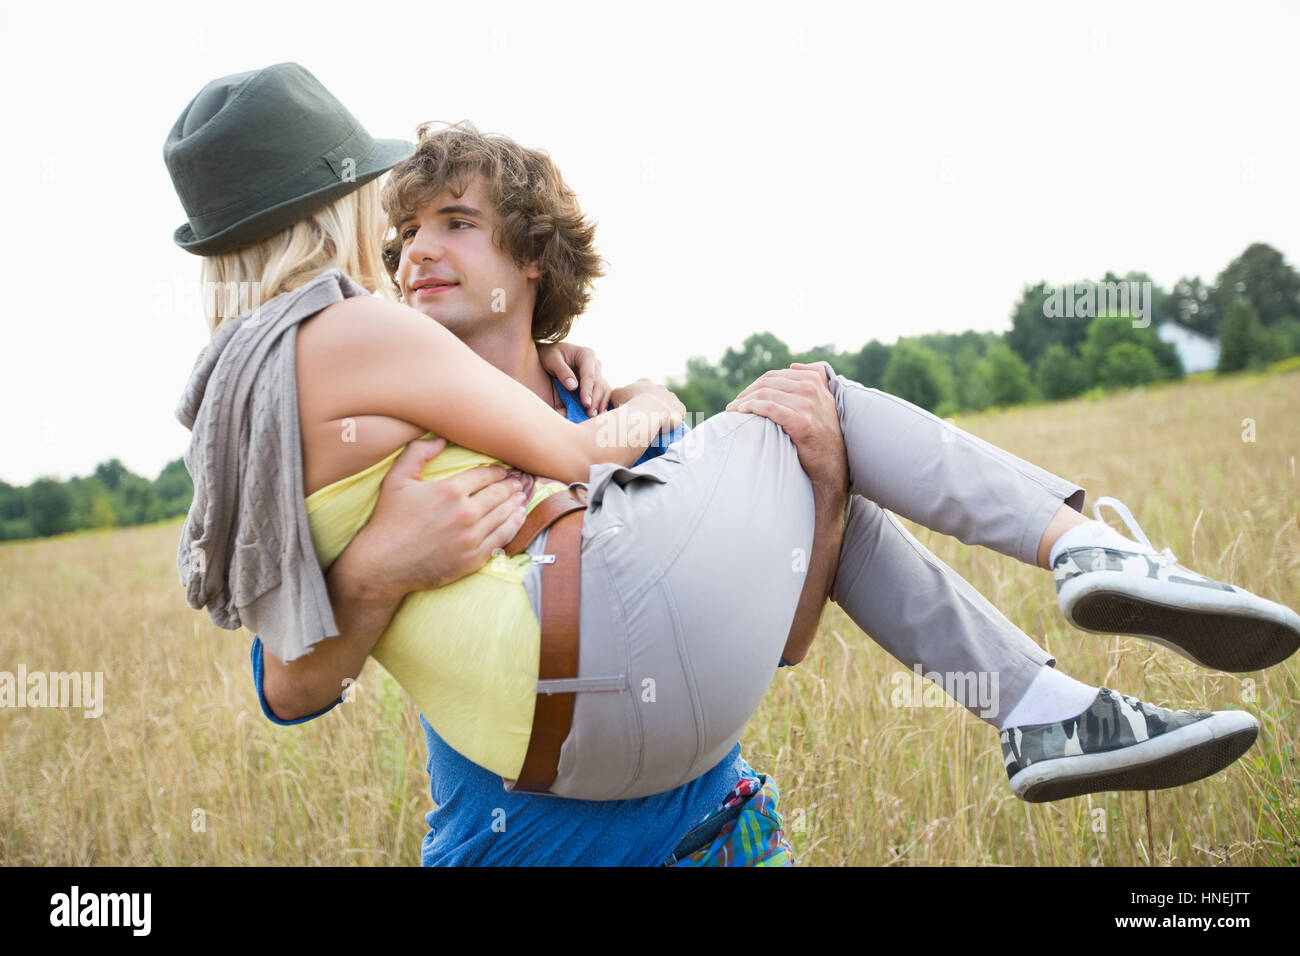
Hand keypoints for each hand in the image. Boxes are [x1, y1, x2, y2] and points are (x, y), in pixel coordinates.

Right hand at [345, 437, 529, 601]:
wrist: (384, 564)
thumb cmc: (389, 520)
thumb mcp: (397, 480)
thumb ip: (417, 453)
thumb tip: (440, 439)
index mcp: (449, 490)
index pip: (485, 475)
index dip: (497, 471)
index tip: (502, 471)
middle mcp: (465, 513)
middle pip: (499, 493)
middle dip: (511, 485)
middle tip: (518, 481)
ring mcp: (471, 537)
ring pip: (504, 514)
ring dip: (517, 503)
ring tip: (522, 496)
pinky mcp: (474, 558)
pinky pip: (503, 538)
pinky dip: (514, 524)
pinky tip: (518, 517)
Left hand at [538, 341, 611, 414]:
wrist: (552, 353)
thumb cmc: (550, 354)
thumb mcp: (552, 359)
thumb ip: (562, 371)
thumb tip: (573, 387)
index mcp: (586, 355)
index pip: (589, 375)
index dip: (588, 390)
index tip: (585, 404)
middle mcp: (595, 363)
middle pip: (599, 384)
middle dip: (595, 400)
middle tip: (589, 415)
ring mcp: (598, 373)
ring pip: (604, 390)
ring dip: (600, 404)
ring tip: (594, 417)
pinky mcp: (597, 381)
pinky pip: (603, 393)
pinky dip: (602, 404)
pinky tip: (599, 414)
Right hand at [609, 378, 685, 430]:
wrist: (647, 414)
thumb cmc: (629, 404)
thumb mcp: (615, 395)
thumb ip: (616, 394)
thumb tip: (615, 400)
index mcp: (644, 383)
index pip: (640, 390)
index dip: (637, 400)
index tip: (634, 409)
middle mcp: (659, 387)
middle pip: (655, 397)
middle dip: (651, 405)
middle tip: (644, 419)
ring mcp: (671, 397)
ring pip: (667, 405)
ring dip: (663, 412)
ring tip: (657, 425)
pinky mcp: (679, 409)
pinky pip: (677, 415)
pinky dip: (673, 420)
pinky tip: (668, 427)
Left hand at [725, 363, 847, 497]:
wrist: (832, 462)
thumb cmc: (822, 433)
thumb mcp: (824, 400)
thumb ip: (814, 378)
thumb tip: (793, 365)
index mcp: (814, 380)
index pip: (774, 376)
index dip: (754, 385)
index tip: (743, 397)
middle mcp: (812, 389)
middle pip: (767, 384)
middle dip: (746, 393)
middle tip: (733, 405)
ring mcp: (808, 404)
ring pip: (766, 394)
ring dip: (743, 401)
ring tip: (732, 411)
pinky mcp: (801, 421)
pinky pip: (770, 408)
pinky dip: (752, 407)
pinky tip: (741, 412)